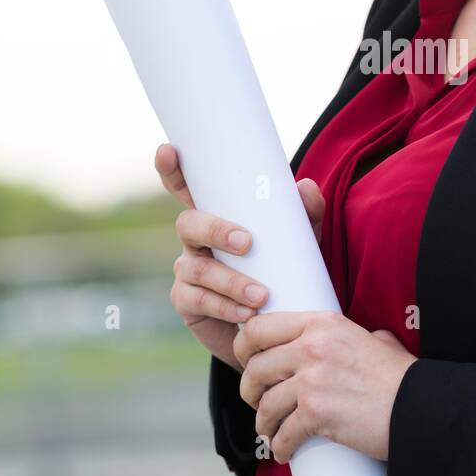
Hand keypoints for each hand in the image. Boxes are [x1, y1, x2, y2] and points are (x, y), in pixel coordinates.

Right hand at [155, 141, 325, 373]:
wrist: (276, 324)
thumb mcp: (300, 240)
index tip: (168, 150)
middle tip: (247, 242)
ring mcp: (188, 270)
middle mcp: (195, 239)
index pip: (188, 188)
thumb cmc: (283, 270)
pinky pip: (199, 300)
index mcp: (216, 215)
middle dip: (214, 229)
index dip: (172, 170)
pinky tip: (247, 312)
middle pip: (188, 224)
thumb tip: (305, 186)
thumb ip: (307, 213)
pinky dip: (225, 306)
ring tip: (261, 295)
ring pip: (197, 268)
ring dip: (230, 281)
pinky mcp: (187, 302)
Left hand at [233, 310, 417, 462]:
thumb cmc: (402, 377)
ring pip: (265, 403)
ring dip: (263, 422)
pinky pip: (283, 433)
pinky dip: (280, 447)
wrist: (420, 405)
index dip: (244, 347)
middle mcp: (312, 346)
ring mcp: (312, 379)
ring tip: (271, 431)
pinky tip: (284, 453)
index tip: (246, 361)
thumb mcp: (378, 341)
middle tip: (257, 401)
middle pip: (256, 367)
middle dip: (250, 389)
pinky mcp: (316, 412)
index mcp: (322, 323)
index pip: (260, 327)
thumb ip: (363, 337)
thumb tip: (364, 339)